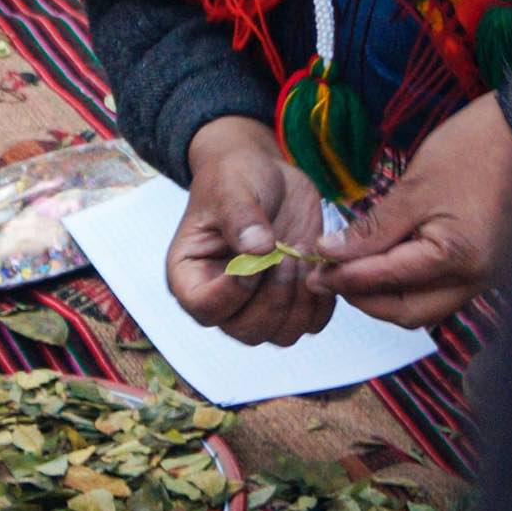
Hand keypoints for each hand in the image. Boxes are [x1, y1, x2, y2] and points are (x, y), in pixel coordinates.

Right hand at [168, 117, 335, 345]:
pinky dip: (322, 300)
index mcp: (189, 276)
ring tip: (301, 255)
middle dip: (274, 297)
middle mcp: (221, 299)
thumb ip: (240, 217)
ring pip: (282, 334)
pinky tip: (318, 264)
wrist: (265, 176)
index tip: (258, 255)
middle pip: (247, 331)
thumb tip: (258, 249)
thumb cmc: (234, 178)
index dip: (234, 291)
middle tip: (286, 254)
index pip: (205, 309)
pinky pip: (312, 323)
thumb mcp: (231, 188)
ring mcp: (257, 305)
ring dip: (300, 300)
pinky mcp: (290, 301)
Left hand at [309, 94, 511, 326]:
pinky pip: (440, 289)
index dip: (345, 279)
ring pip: (424, 305)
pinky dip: (407, 283)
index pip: (387, 282)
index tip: (312, 271)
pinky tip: (382, 262)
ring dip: (384, 294)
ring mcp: (485, 276)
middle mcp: (477, 278)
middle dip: (364, 299)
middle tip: (327, 277)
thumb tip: (330, 253)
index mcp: (459, 258)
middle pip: (407, 312)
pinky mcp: (485, 266)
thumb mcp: (415, 188)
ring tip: (349, 269)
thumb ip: (372, 229)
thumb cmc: (474, 150)